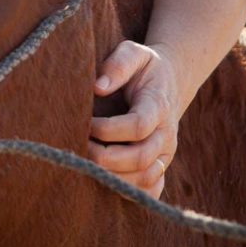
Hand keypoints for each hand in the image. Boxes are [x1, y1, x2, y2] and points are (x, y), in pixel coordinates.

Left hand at [89, 40, 181, 199]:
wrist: (169, 83)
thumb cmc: (144, 69)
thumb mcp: (134, 53)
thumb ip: (118, 64)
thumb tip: (97, 86)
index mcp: (159, 106)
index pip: (138, 126)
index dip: (108, 130)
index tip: (85, 123)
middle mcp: (166, 135)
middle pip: (140, 158)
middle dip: (103, 157)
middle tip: (76, 147)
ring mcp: (165, 154)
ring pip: (144, 179)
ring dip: (111, 177)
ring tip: (84, 163)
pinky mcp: (161, 167)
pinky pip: (151, 191)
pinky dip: (128, 193)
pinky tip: (104, 181)